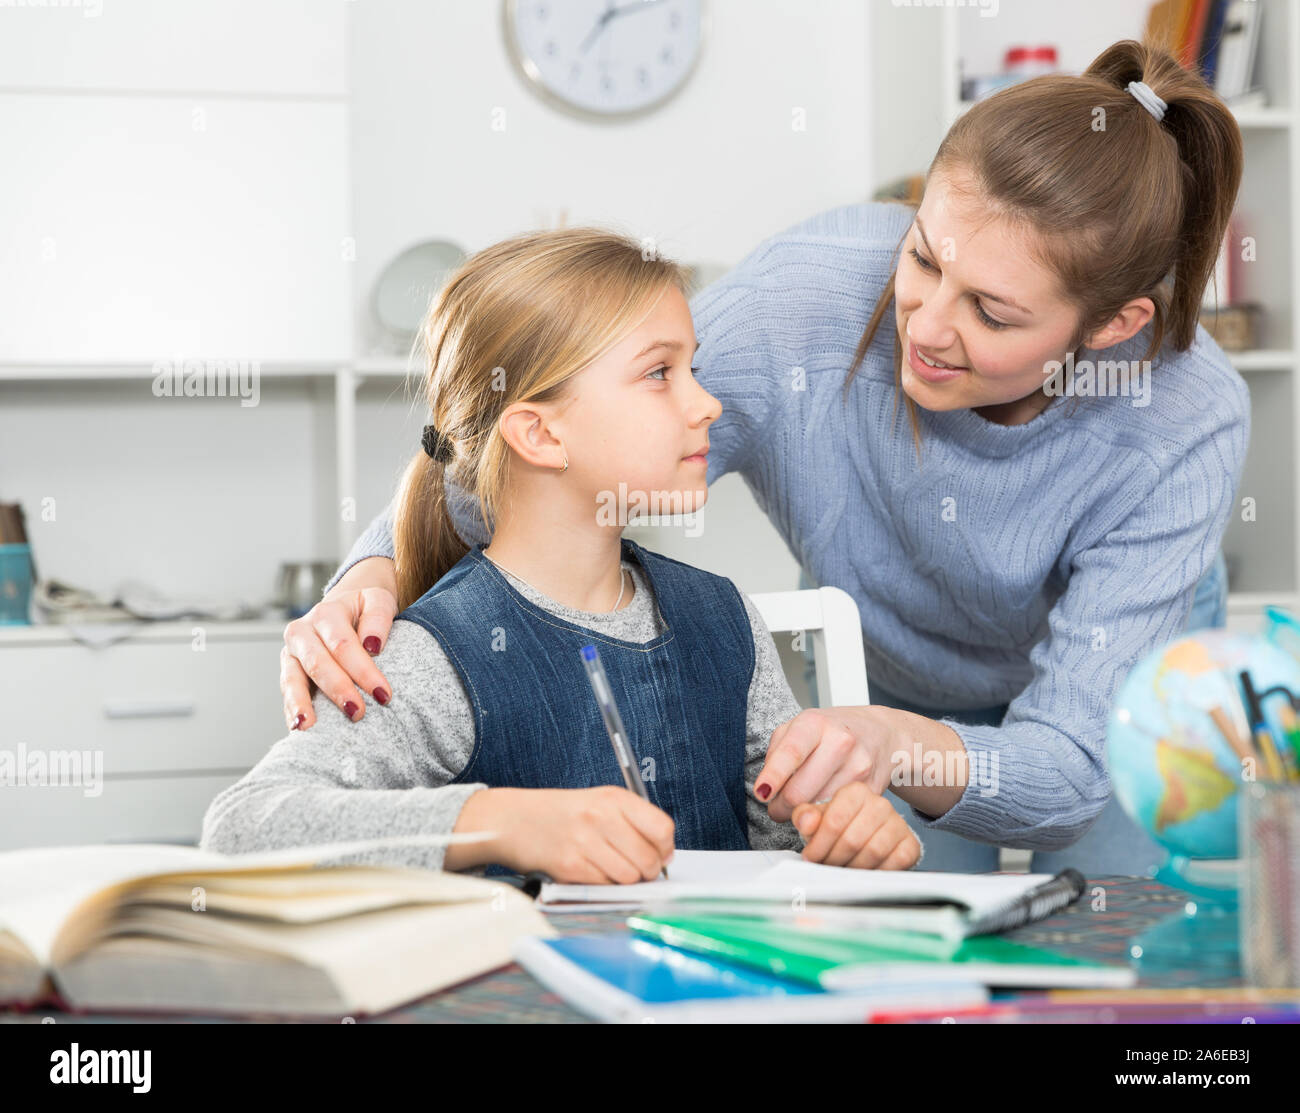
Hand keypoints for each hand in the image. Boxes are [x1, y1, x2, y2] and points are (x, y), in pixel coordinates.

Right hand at [279, 556, 398, 729]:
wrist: (346, 606)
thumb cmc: (365, 608)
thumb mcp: (378, 601)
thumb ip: (378, 618)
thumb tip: (373, 645)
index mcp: (326, 613)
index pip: (344, 645)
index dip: (363, 671)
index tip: (383, 694)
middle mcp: (302, 632)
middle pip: (318, 663)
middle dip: (338, 690)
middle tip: (357, 713)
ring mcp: (291, 653)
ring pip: (292, 679)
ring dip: (302, 704)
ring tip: (309, 726)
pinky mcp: (288, 671)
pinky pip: (287, 692)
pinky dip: (291, 710)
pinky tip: (298, 728)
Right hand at [446, 786, 674, 882]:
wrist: (515, 820)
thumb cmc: (563, 814)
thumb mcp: (600, 803)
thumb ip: (634, 822)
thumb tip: (665, 854)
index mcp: (614, 798)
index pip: (661, 828)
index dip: (665, 848)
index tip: (661, 854)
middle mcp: (601, 816)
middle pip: (648, 858)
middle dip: (649, 871)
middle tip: (639, 869)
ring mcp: (584, 841)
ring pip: (629, 877)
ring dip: (626, 880)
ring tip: (612, 869)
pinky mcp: (569, 866)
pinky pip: (604, 886)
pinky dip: (603, 885)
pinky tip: (591, 871)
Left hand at [755, 707, 895, 822]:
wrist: (880, 734)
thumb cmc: (832, 731)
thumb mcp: (799, 728)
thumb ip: (777, 753)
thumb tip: (767, 789)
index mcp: (816, 724)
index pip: (790, 753)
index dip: (773, 777)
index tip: (761, 793)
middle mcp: (840, 742)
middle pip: (800, 791)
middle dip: (780, 807)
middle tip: (777, 808)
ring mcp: (859, 767)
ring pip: (816, 808)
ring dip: (802, 814)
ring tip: (801, 804)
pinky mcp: (872, 789)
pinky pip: (837, 814)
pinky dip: (824, 816)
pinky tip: (822, 804)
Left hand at [792, 782, 920, 869]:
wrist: (867, 834)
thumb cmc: (838, 825)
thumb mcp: (817, 818)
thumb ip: (806, 817)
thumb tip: (806, 822)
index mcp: (856, 792)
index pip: (834, 821)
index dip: (819, 844)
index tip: (811, 856)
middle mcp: (880, 804)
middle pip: (852, 840)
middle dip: (833, 859)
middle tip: (825, 866)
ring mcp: (899, 823)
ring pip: (873, 852)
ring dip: (853, 867)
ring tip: (841, 868)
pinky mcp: (910, 844)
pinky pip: (894, 863)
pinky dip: (876, 872)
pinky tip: (863, 871)